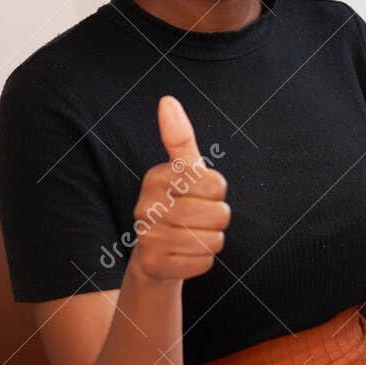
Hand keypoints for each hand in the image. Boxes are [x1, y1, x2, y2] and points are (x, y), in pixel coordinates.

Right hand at [127, 95, 231, 281]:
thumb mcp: (183, 172)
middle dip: (218, 219)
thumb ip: (179, 138)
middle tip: (198, 219)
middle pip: (219, 214)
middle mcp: (146, 204)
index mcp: (157, 177)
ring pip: (213, 240)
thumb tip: (167, 100)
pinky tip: (183, 254)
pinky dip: (201, 261)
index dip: (218, 192)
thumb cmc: (177, 204)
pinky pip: (203, 262)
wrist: (154, 255)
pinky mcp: (152, 264)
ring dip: (211, 241)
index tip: (200, 193)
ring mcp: (146, 236)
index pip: (216, 184)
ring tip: (191, 236)